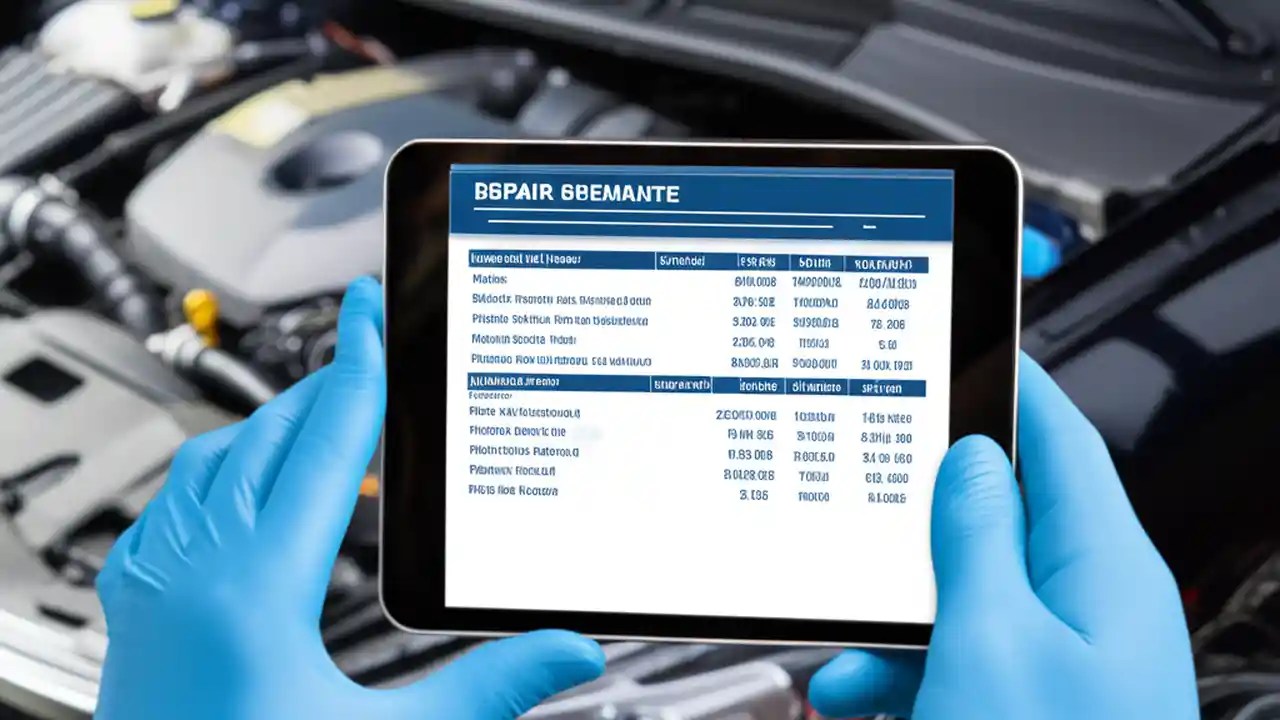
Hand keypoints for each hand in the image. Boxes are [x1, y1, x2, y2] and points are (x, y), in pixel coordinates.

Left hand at [94, 277, 604, 719]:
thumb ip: (489, 688)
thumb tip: (571, 649)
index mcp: (260, 586)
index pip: (327, 438)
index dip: (360, 364)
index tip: (370, 307)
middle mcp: (193, 570)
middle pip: (268, 433)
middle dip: (324, 386)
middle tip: (370, 358)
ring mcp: (153, 586)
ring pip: (211, 460)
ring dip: (271, 426)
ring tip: (320, 419)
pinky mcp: (134, 609)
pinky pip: (171, 503)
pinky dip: (220, 472)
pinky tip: (243, 489)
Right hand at [809, 354, 1197, 718]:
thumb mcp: (990, 642)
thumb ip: (976, 537)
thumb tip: (970, 458)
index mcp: (1103, 570)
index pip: (1062, 442)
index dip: (1014, 386)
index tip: (965, 344)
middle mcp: (1091, 606)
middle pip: (999, 519)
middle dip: (920, 520)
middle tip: (863, 500)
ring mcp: (1063, 657)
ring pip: (967, 596)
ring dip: (898, 613)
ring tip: (846, 641)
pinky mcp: (1031, 699)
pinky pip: (960, 655)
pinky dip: (904, 664)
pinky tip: (858, 683)